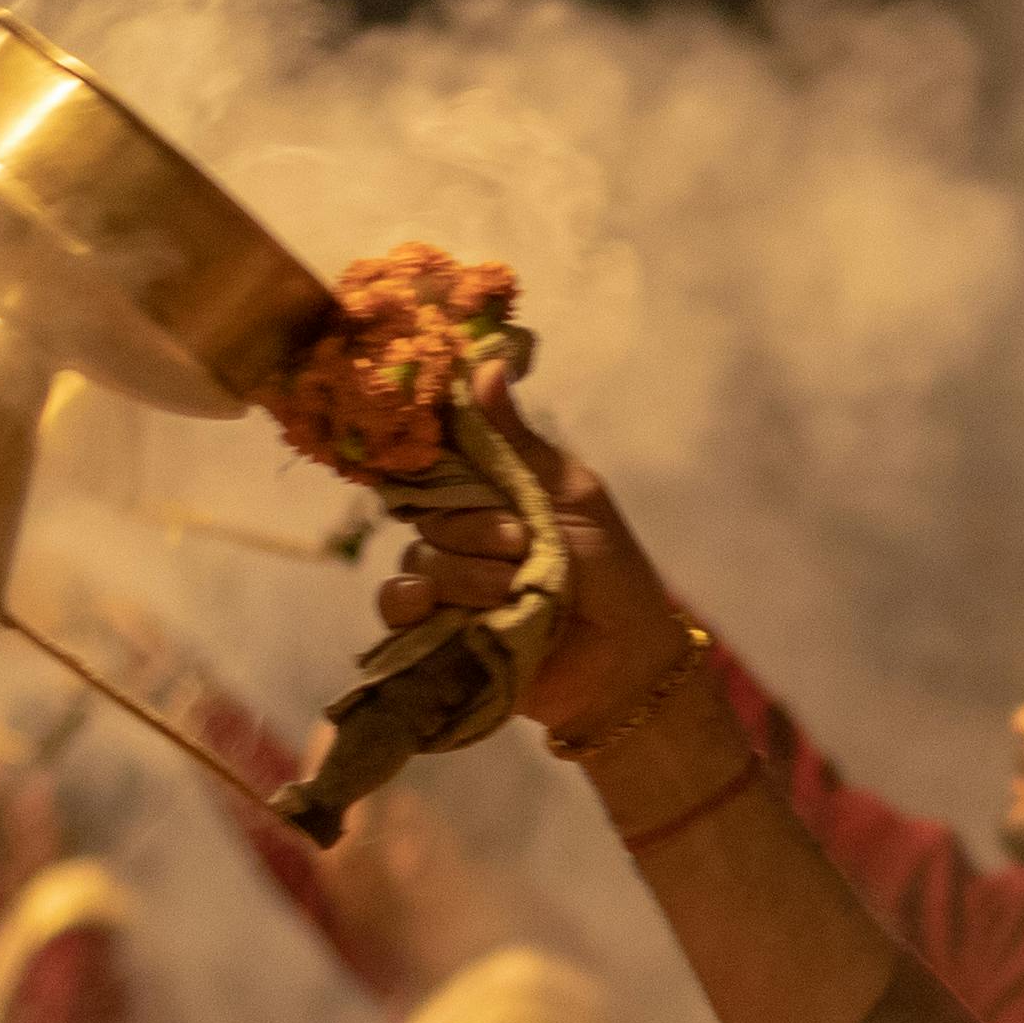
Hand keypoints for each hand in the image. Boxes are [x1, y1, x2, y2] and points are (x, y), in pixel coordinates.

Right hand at [372, 397, 695, 741]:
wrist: (626, 658)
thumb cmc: (612, 570)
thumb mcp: (572, 495)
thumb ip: (518, 442)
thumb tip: (484, 364)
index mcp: (492, 495)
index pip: (437, 463)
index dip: (436, 458)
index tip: (451, 459)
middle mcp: (463, 537)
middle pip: (428, 514)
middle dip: (474, 528)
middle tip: (522, 543)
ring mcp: (449, 586)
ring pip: (418, 561)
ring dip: (468, 574)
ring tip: (517, 590)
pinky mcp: (437, 633)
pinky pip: (397, 608)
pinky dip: (412, 604)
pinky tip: (435, 605)